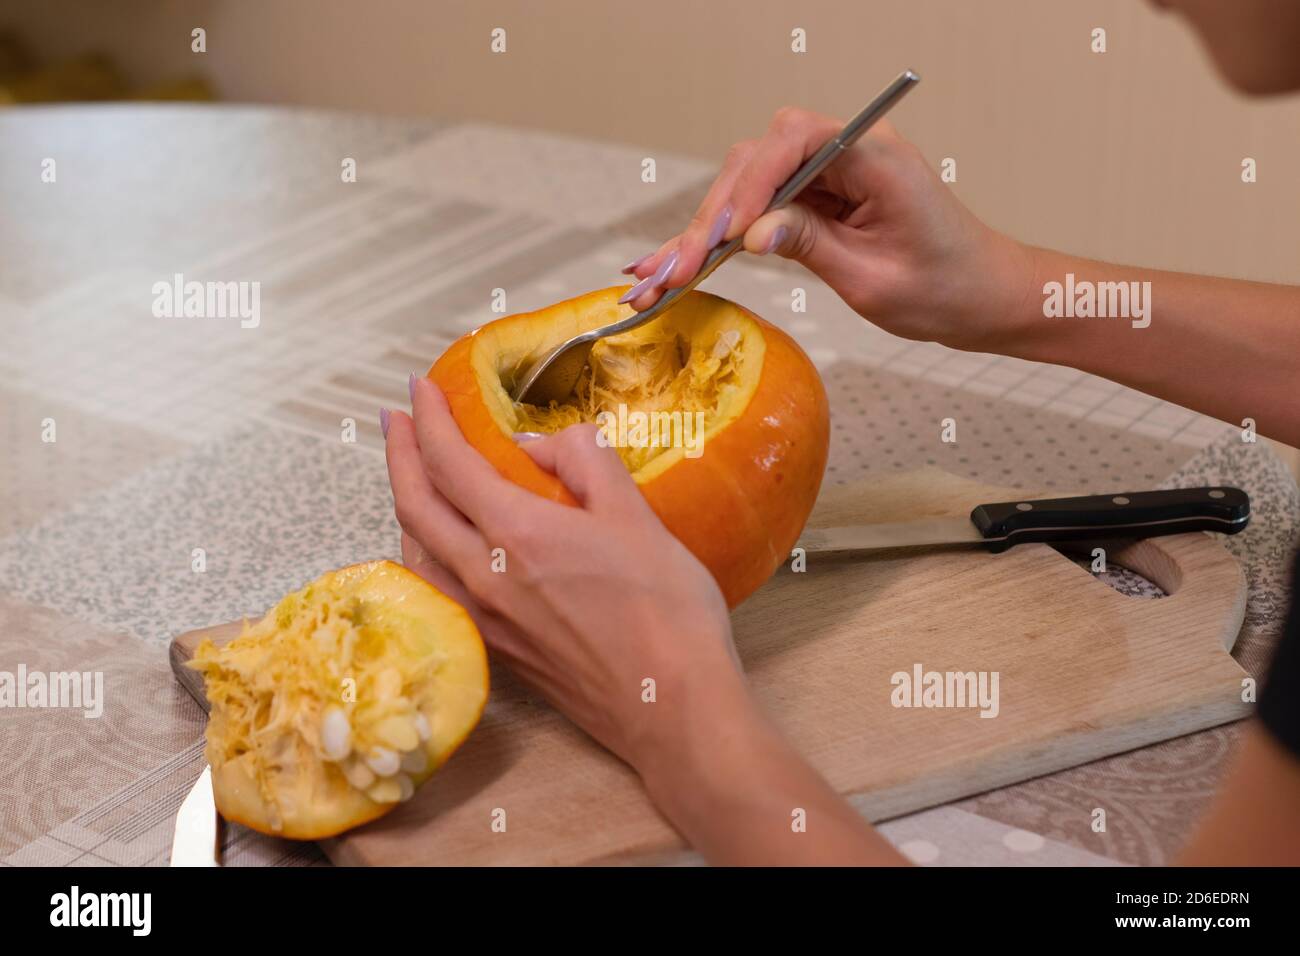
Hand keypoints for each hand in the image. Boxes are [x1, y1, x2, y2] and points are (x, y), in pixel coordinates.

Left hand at [384, 379, 905, 863]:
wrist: (672, 708)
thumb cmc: (667, 611)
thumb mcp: (636, 515)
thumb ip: (584, 462)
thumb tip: (537, 446)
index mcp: (517, 534)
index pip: (448, 462)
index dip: (428, 419)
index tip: (418, 389)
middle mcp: (484, 577)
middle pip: (415, 505)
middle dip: (399, 453)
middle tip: (395, 418)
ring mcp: (484, 620)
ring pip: (415, 551)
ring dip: (403, 504)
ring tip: (409, 475)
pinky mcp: (496, 650)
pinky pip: (434, 588)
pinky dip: (420, 551)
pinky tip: (436, 547)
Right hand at [621, 107, 1034, 353]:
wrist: (983, 297)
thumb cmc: (947, 288)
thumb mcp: (874, 278)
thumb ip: (811, 246)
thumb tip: (750, 234)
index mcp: (875, 155)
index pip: (794, 140)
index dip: (752, 182)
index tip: (727, 231)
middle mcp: (849, 153)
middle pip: (760, 160)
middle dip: (715, 212)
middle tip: (679, 267)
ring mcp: (831, 175)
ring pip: (752, 183)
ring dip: (709, 226)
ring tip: (666, 272)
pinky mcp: (819, 200)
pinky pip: (763, 206)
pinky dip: (725, 234)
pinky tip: (683, 259)